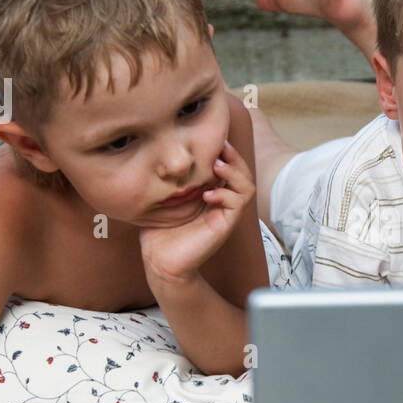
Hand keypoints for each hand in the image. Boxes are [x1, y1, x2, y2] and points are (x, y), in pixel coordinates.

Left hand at [139, 139, 255, 284]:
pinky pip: (238, 203)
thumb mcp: (163, 199)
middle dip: (233, 156)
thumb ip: (168, 180)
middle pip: (242, 173)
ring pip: (246, 186)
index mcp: (211, 194)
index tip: (211, 139)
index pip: (229, 167)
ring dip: (235, 172)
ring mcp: (225, 215)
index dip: (225, 152)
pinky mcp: (225, 226)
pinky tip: (207, 194)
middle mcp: (222, 203)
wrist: (160, 263)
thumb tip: (156, 155)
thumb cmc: (159, 233)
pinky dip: (226, 194)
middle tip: (220, 145)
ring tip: (217, 165)